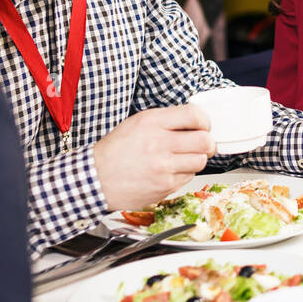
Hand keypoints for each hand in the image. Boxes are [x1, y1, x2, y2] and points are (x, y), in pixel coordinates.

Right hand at [94, 105, 215, 210]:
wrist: (95, 179)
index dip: (204, 121)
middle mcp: (159, 143)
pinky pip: (190, 177)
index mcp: (151, 122)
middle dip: (207, 141)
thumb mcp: (137, 123)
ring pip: (201, 160)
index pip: (194, 115)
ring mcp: (163, 167)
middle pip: (205, 140)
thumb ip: (166, 120)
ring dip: (196, 158)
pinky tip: (170, 170)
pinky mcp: (165, 186)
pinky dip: (184, 173)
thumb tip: (195, 121)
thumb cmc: (116, 151)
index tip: (203, 125)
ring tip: (182, 158)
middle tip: (201, 143)